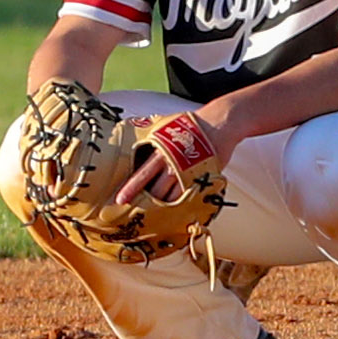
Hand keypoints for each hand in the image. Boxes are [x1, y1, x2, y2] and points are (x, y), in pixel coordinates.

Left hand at [114, 109, 231, 206]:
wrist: (217, 123)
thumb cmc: (188, 125)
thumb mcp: (162, 129)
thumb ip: (148, 142)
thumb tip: (130, 144)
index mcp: (160, 151)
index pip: (142, 173)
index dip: (131, 188)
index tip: (120, 200)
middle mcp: (173, 163)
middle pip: (156, 189)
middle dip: (144, 202)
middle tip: (134, 212)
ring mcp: (189, 171)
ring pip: (173, 196)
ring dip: (162, 206)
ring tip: (152, 215)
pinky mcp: (202, 176)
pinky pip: (189, 195)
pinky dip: (180, 203)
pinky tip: (174, 210)